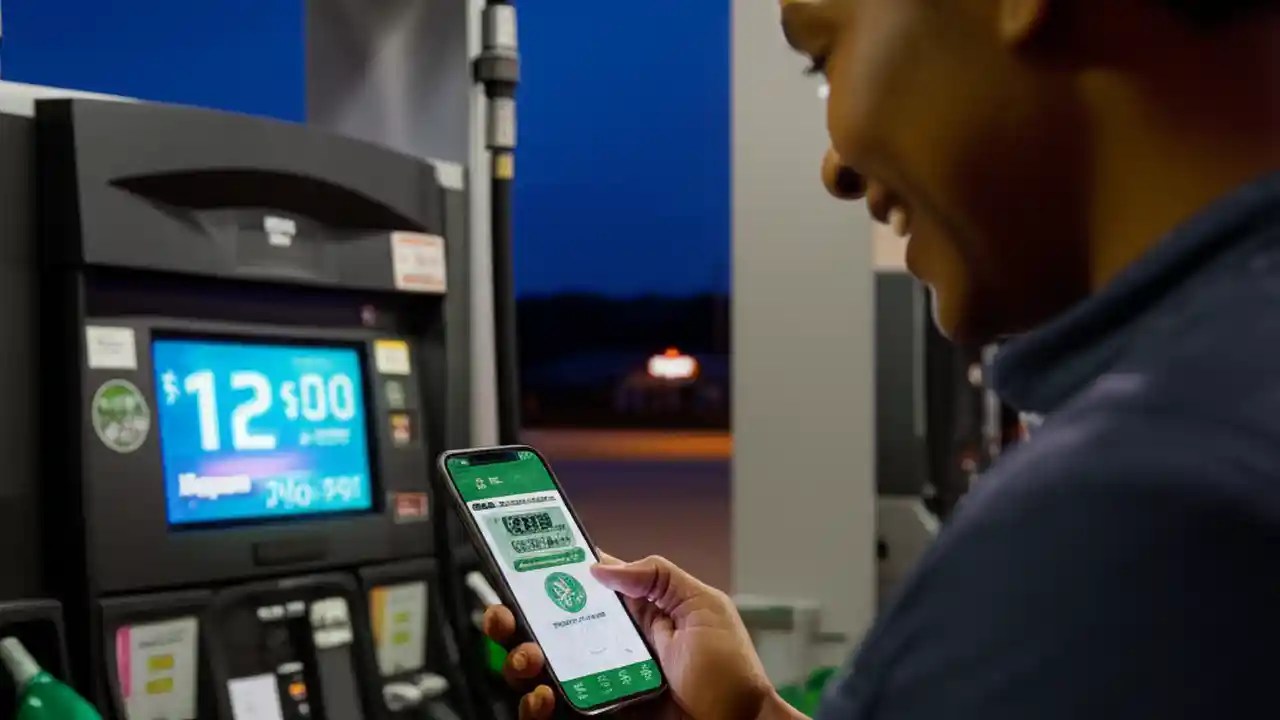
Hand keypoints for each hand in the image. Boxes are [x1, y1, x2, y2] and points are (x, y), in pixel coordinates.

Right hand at [484, 554, 790, 719]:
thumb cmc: (732, 673)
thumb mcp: (703, 607)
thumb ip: (657, 576)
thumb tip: (599, 564)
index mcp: (632, 613)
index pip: (578, 587)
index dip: (544, 576)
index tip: (515, 569)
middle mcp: (608, 646)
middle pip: (543, 628)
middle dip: (512, 620)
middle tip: (506, 619)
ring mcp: (599, 683)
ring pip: (539, 670)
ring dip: (519, 661)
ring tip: (530, 659)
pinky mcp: (597, 714)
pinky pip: (553, 711)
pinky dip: (535, 704)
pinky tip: (543, 696)